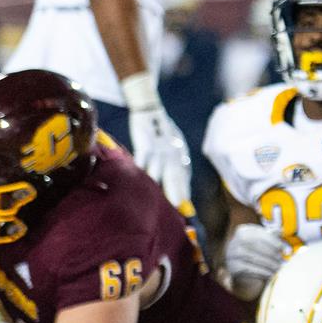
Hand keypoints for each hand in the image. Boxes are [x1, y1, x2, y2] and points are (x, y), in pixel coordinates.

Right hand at [121, 72, 191, 206]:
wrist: (151, 112)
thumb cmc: (165, 131)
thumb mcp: (177, 146)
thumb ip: (178, 163)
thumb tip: (182, 183)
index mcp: (180, 156)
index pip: (183, 178)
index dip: (184, 193)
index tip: (185, 208)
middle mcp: (171, 155)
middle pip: (173, 178)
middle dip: (174, 195)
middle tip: (176, 210)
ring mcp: (158, 151)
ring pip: (156, 174)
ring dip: (154, 188)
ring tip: (152, 204)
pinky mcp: (144, 146)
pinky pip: (141, 163)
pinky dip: (139, 173)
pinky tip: (135, 184)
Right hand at [223, 223, 287, 299]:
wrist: (242, 268)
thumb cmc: (258, 251)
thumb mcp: (264, 241)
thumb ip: (273, 235)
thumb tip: (281, 231)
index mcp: (243, 231)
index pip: (261, 235)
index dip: (276, 242)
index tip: (287, 251)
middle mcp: (234, 241)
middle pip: (257, 246)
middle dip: (273, 254)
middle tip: (283, 260)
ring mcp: (232, 255)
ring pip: (254, 258)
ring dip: (269, 264)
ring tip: (278, 267)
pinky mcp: (233, 267)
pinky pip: (249, 269)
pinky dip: (262, 272)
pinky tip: (271, 274)